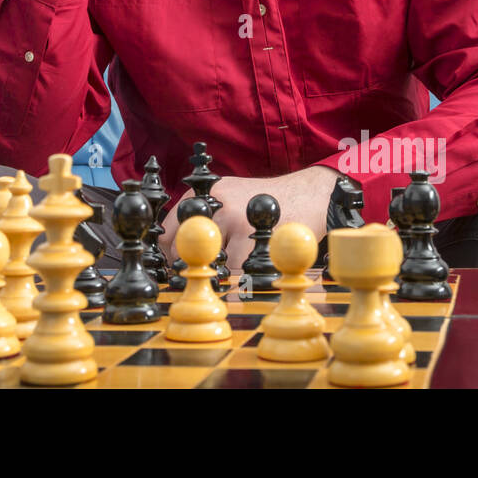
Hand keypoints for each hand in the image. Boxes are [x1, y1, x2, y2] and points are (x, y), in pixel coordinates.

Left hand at [158, 166, 341, 272]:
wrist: (309, 194)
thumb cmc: (266, 202)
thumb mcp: (229, 196)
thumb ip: (204, 217)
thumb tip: (176, 253)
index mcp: (202, 194)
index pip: (169, 234)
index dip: (171, 257)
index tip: (179, 269)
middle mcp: (213, 204)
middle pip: (184, 251)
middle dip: (192, 269)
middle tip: (203, 277)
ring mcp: (233, 221)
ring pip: (209, 265)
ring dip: (217, 277)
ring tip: (230, 276)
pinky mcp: (253, 238)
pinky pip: (235, 273)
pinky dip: (238, 282)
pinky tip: (246, 278)